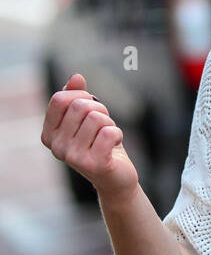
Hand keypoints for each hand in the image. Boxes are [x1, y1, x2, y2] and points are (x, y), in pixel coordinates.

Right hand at [41, 71, 138, 200]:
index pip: (59, 99)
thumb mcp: (87, 117)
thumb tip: (76, 77)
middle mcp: (56, 147)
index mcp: (49, 134)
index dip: (80, 96)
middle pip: (80, 106)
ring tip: (107, 137)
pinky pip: (109, 132)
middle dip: (99, 110)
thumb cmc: (100, 144)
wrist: (115, 177)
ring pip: (96, 118)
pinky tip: (114, 146)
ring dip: (109, 123)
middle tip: (103, 126)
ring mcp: (72, 157)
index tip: (90, 106)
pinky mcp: (92, 164)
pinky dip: (117, 134)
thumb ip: (78, 96)